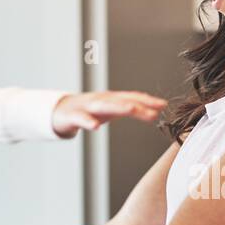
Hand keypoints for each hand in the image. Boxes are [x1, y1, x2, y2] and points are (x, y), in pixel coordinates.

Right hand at [51, 90, 166, 137]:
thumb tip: (155, 113)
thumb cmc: (90, 110)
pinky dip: (88, 121)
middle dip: (139, 103)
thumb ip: (131, 110)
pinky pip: (81, 119)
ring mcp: (87, 107)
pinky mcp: (73, 116)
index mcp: (112, 99)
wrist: (61, 110)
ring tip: (132, 109)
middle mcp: (101, 100)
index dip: (148, 101)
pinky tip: (94, 127)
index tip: (163, 105)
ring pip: (104, 106)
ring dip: (118, 106)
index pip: (132, 98)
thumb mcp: (113, 110)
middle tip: (155, 108)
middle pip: (122, 101)